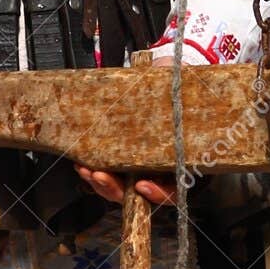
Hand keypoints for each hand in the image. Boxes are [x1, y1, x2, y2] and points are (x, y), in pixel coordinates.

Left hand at [75, 50, 180, 206]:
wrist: (170, 74)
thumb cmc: (181, 87)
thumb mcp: (186, 92)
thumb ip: (184, 99)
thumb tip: (183, 90)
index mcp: (184, 160)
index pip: (174, 190)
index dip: (159, 193)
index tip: (142, 185)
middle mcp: (162, 168)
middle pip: (140, 194)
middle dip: (116, 189)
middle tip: (101, 177)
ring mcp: (141, 164)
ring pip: (121, 186)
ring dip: (101, 183)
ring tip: (87, 169)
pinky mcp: (123, 156)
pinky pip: (109, 172)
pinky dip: (94, 171)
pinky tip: (83, 162)